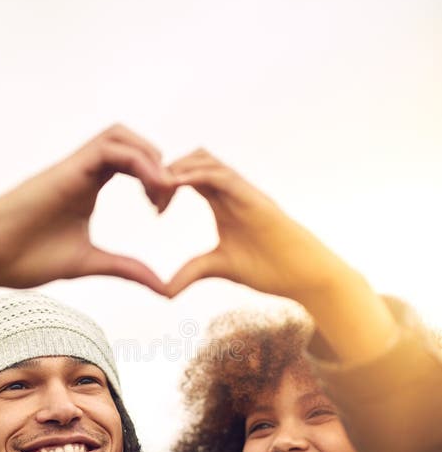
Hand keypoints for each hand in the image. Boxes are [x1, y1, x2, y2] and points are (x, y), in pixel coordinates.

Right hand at [0, 124, 175, 293]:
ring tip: (159, 195)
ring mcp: (73, 167)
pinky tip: (148, 192)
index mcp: (88, 186)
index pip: (132, 163)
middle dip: (159, 165)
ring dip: (150, 158)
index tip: (161, 212)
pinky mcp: (65, 169)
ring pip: (121, 136)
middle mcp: (83, 170)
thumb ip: (126, 268)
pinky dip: (139, 162)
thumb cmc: (25, 258)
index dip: (157, 180)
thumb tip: (163, 288)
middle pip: (131, 142)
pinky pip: (110, 148)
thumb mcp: (89, 263)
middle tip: (163, 204)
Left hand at [166, 149, 344, 299]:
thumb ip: (191, 272)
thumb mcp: (218, 268)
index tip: (151, 206)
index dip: (164, 184)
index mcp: (221, 202)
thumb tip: (164, 291)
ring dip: (177, 169)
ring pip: (204, 160)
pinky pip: (220, 175)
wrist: (303, 274)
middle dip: (166, 171)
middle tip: (149, 197)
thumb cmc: (269, 268)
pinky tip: (173, 186)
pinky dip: (195, 175)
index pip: (187, 177)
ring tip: (156, 189)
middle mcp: (230, 190)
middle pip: (192, 160)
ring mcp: (242, 191)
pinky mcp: (252, 198)